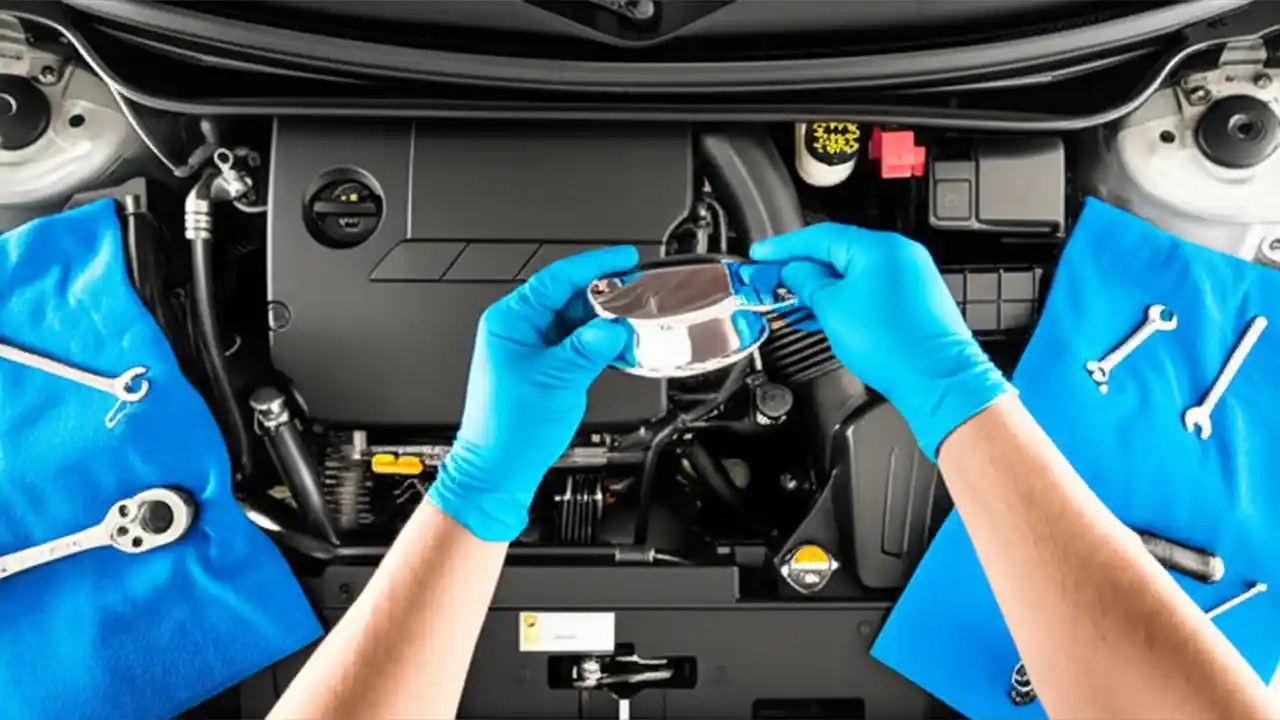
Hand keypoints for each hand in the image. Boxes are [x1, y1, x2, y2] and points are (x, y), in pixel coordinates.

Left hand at [428, 246, 636, 540]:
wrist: (498, 468)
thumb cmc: (508, 428)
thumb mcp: (555, 380)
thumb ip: (587, 348)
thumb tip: (613, 326)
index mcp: (509, 321)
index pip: (555, 279)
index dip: (593, 265)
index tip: (622, 258)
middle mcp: (518, 329)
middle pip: (568, 297)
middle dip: (604, 296)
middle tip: (635, 295)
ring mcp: (532, 348)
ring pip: (575, 321)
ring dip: (603, 323)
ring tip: (630, 326)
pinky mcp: (545, 366)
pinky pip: (576, 344)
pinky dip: (598, 345)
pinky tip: (617, 349)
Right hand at [750, 223, 1010, 458]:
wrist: (937, 379)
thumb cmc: (894, 345)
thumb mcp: (832, 309)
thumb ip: (806, 282)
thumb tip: (793, 271)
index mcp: (879, 247)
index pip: (819, 236)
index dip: (784, 247)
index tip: (762, 254)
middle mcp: (899, 254)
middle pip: (837, 251)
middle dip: (802, 267)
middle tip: (773, 280)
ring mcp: (910, 275)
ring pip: (854, 271)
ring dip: (824, 284)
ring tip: (797, 301)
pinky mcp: (914, 297)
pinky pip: (871, 287)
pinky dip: (846, 295)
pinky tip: (828, 310)